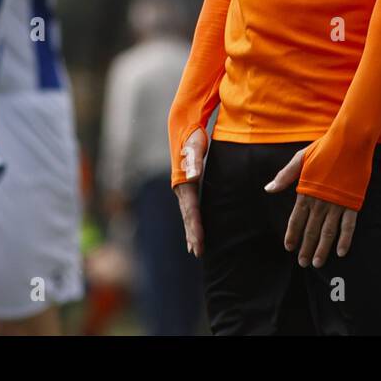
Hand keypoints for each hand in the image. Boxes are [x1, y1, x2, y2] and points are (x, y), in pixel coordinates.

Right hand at [173, 128, 207, 256]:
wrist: (183, 127)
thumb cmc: (191, 137)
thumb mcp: (194, 147)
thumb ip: (195, 161)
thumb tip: (194, 175)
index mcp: (184, 183)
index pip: (191, 211)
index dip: (195, 228)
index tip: (199, 244)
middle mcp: (181, 189)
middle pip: (187, 217)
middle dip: (192, 235)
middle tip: (198, 253)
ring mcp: (182, 188)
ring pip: (187, 215)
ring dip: (191, 231)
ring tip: (195, 248)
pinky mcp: (186, 186)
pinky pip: (190, 208)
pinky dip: (192, 221)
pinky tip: (195, 229)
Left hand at [265, 146, 357, 268]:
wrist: (349, 142)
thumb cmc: (324, 148)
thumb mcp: (299, 159)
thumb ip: (285, 177)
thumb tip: (268, 189)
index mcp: (306, 192)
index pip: (296, 219)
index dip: (292, 234)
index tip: (289, 248)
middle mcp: (320, 201)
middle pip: (311, 230)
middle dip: (306, 247)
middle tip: (303, 262)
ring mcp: (337, 203)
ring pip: (328, 232)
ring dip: (322, 249)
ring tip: (317, 263)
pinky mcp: (353, 203)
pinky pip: (348, 226)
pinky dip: (345, 240)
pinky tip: (341, 252)